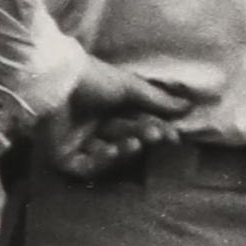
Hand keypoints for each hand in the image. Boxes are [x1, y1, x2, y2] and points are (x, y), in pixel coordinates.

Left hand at [46, 55, 191, 180]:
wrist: (57, 80)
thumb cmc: (91, 78)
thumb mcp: (129, 88)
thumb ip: (156, 101)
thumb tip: (188, 107)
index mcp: (107, 108)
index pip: (137, 124)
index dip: (156, 130)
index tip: (174, 136)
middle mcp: (93, 127)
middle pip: (125, 139)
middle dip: (143, 137)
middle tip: (157, 134)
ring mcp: (77, 143)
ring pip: (108, 156)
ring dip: (124, 150)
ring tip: (135, 141)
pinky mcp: (63, 157)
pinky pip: (87, 167)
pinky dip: (103, 161)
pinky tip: (112, 150)